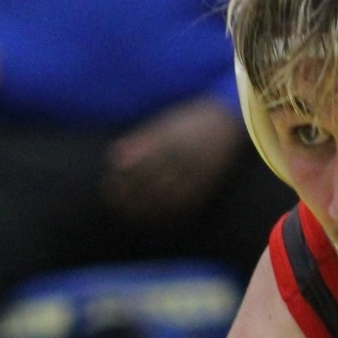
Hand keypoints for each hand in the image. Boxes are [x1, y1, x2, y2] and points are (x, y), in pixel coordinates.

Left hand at [104, 98, 244, 223]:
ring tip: (130, 215)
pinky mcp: (209, 184)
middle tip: (114, 205)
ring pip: (168, 200)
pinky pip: (187, 205)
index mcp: (171, 142)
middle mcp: (185, 160)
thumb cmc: (190, 120)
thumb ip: (140, 141)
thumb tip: (115, 159)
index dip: (122, 181)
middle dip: (130, 199)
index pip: (139, 168)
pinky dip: (169, 214)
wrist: (229, 120)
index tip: (108, 186)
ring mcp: (199, 174)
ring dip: (146, 211)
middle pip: (152, 186)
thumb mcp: (164, 124)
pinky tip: (156, 217)